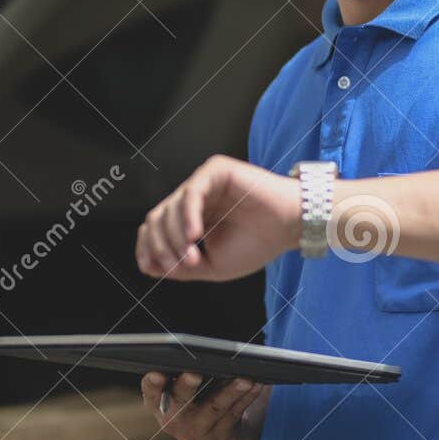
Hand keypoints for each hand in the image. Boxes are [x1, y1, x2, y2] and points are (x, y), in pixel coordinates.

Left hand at [135, 155, 300, 281]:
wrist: (291, 227)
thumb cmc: (259, 244)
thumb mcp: (212, 266)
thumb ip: (180, 267)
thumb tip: (148, 266)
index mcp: (193, 218)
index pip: (156, 228)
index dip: (147, 247)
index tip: (152, 268)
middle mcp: (195, 199)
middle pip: (157, 218)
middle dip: (161, 246)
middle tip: (178, 266)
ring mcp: (203, 183)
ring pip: (170, 208)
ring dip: (175, 237)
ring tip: (193, 258)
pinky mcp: (216, 171)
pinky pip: (191, 193)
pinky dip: (187, 217)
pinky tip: (195, 236)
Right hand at [141, 372, 264, 439]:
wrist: (214, 431)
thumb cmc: (194, 398)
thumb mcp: (180, 392)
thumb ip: (181, 377)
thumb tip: (200, 351)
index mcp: (158, 404)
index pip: (150, 393)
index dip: (152, 384)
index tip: (156, 373)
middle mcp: (174, 421)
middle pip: (181, 401)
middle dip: (187, 386)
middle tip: (194, 373)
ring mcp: (197, 431)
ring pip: (215, 407)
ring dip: (231, 391)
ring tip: (244, 378)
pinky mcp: (220, 435)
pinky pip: (235, 413)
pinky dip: (247, 397)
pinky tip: (256, 384)